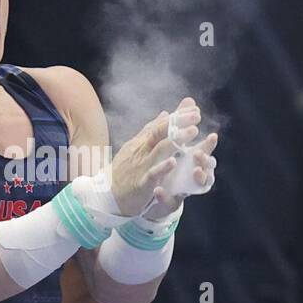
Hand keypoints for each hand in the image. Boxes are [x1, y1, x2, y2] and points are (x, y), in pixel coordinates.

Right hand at [108, 99, 201, 216]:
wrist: (106, 194)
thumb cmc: (123, 170)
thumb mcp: (137, 146)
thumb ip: (152, 131)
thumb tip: (166, 113)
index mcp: (142, 142)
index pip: (161, 124)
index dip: (177, 115)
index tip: (194, 107)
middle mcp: (142, 150)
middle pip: (161, 132)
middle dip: (179, 122)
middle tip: (196, 115)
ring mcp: (141, 166)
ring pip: (159, 149)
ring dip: (177, 139)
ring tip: (193, 131)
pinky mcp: (141, 183)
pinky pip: (152, 174)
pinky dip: (162, 168)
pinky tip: (174, 162)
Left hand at [144, 127, 217, 220]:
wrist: (150, 195)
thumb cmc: (169, 167)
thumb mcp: (173, 144)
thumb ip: (181, 123)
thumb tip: (189, 101)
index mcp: (191, 161)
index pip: (204, 152)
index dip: (209, 146)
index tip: (213, 136)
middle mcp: (191, 176)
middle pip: (206, 169)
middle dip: (205, 161)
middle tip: (199, 154)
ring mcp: (182, 190)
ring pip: (195, 186)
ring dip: (197, 177)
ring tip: (195, 171)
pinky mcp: (169, 203)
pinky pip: (169, 201)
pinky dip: (163, 196)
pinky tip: (158, 190)